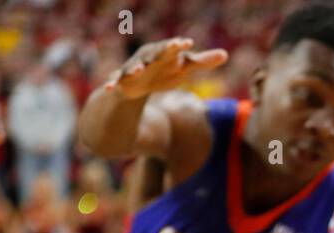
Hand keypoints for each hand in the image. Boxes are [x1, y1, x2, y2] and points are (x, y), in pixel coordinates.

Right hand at [104, 38, 228, 100]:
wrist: (138, 84)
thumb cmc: (164, 72)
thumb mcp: (183, 69)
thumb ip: (202, 62)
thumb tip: (225, 54)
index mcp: (163, 55)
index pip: (173, 49)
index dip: (179, 47)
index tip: (187, 43)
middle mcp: (147, 58)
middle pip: (154, 54)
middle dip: (162, 51)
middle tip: (173, 46)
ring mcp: (133, 69)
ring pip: (133, 67)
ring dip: (135, 68)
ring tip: (139, 70)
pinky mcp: (121, 80)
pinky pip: (115, 82)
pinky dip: (112, 84)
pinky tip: (108, 88)